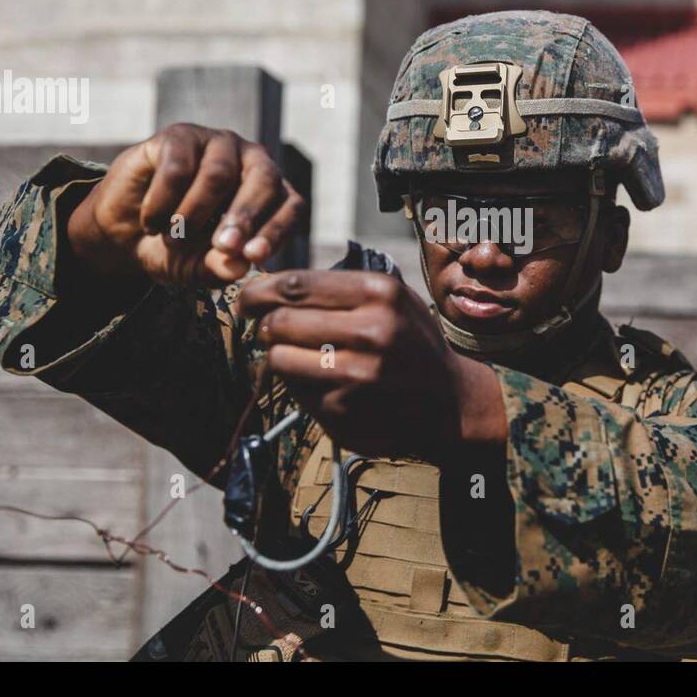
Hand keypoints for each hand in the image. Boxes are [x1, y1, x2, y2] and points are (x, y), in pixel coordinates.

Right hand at [66, 123, 304, 286]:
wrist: (125, 230)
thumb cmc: (176, 248)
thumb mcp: (197, 266)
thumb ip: (219, 267)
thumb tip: (239, 267)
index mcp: (270, 194)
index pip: (290, 205)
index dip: (276, 229)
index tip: (253, 256)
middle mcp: (250, 161)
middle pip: (263, 179)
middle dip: (243, 218)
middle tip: (222, 247)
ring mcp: (217, 143)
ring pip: (217, 175)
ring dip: (192, 216)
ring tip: (172, 240)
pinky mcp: (180, 136)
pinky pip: (177, 169)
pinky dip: (162, 203)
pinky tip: (152, 221)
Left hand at [238, 270, 507, 463]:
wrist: (449, 400)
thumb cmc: (411, 341)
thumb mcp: (392, 298)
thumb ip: (340, 288)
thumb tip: (270, 284)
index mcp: (380, 293)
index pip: (296, 285)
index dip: (259, 291)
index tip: (246, 299)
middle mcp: (371, 332)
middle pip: (281, 322)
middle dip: (264, 325)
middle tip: (265, 328)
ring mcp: (358, 376)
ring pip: (280, 359)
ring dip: (277, 357)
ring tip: (293, 355)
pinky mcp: (345, 411)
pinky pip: (297, 392)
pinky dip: (300, 386)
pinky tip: (323, 383)